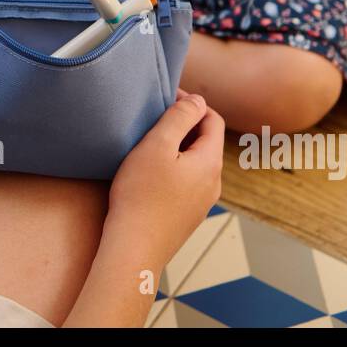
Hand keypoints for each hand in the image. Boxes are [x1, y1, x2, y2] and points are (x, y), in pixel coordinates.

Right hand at [106, 89, 223, 266]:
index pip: (213, 120)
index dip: (192, 103)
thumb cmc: (141, 194)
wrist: (133, 249)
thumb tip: (197, 100)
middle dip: (184, 126)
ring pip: (195, 164)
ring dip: (177, 149)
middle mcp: (213, 184)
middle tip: (154, 120)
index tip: (167, 97)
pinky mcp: (186, 217)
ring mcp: (201, 204)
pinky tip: (148, 174)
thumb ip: (180, 116)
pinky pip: (186, 184)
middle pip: (205, 142)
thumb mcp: (158, 144)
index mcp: (210, 163)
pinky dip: (172, 170)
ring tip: (148, 145)